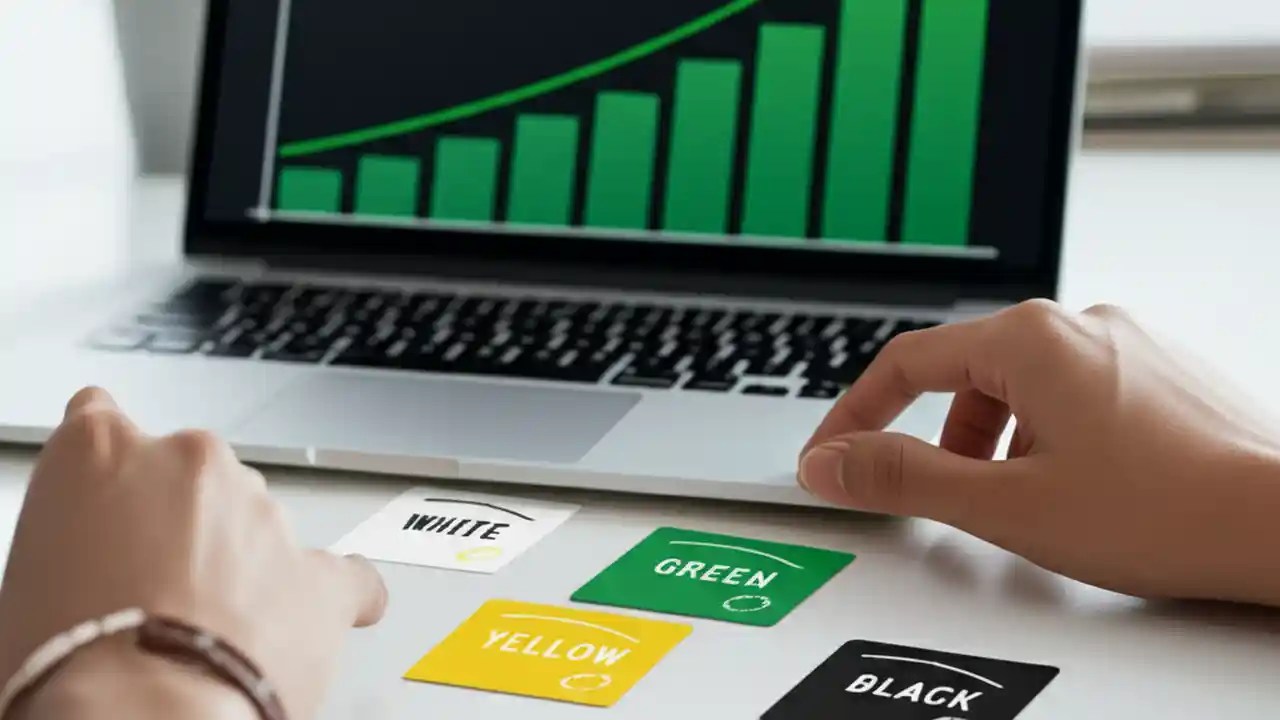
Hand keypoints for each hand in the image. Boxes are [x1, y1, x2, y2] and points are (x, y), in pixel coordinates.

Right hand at [0, 388, 387, 718]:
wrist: (140, 714)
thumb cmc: (63, 659)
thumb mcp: (27, 576)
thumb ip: (76, 535)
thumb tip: (91, 559)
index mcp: (101, 452)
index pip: (104, 420)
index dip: (111, 468)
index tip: (116, 492)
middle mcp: (190, 463)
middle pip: (195, 479)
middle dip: (183, 528)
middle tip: (153, 595)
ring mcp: (262, 513)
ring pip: (260, 525)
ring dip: (243, 567)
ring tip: (204, 636)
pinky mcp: (319, 572)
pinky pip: (342, 575)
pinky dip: (330, 599)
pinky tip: (312, 624)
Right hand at [799, 301, 1279, 605]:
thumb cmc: (1164, 510)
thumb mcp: (1004, 504)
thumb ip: (902, 480)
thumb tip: (829, 463)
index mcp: (1028, 337)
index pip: (904, 363)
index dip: (855, 416)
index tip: (834, 458)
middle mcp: (1077, 323)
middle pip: (965, 376)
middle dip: (937, 441)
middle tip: (941, 502)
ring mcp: (1126, 342)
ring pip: (1022, 389)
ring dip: (996, 445)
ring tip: (1026, 507)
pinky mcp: (1160, 371)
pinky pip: (1074, 395)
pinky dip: (1049, 439)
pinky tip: (1083, 491)